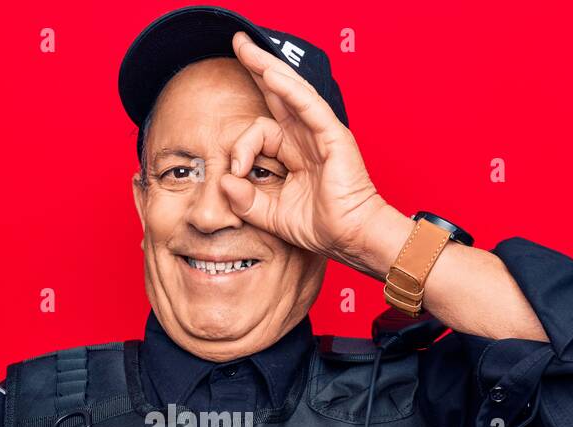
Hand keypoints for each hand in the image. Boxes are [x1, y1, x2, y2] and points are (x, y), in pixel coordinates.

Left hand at [219, 31, 402, 275]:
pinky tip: (270, 73)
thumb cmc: (319, 227)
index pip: (259, 131)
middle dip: (256, 67)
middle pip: (277, 94)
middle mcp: (305, 137)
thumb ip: (245, 200)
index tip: (233, 174)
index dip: (240, 149)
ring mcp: (320, 133)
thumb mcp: (270, 215)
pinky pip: (308, 106)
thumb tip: (222, 181)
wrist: (349, 237)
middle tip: (237, 43)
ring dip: (268, 67)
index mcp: (293, 152)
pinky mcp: (333, 135)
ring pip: (291, 92)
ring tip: (246, 48)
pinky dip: (290, 89)